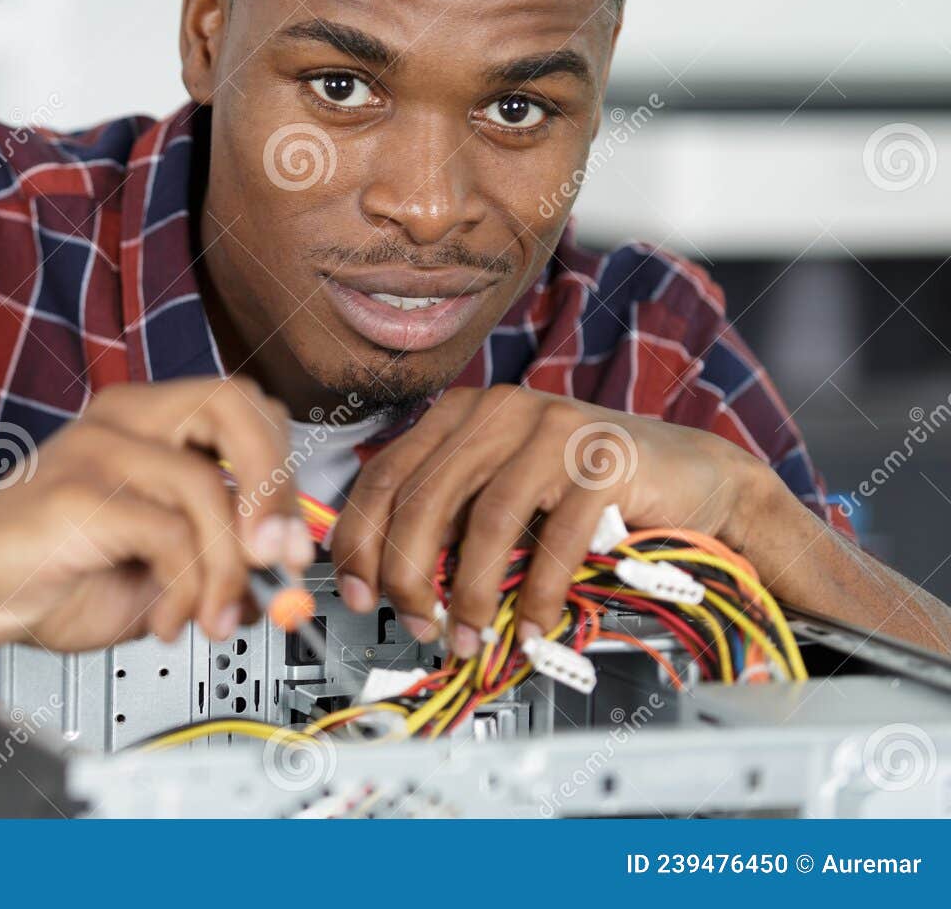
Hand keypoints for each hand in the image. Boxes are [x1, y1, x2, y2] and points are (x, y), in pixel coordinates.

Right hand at [0, 377, 314, 652]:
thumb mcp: (156, 572)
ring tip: (214, 618)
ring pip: (209, 486)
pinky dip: (186, 589)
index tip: (293, 542)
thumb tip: (281, 586)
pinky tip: (171, 620)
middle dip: (276, 488)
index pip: (246, 407)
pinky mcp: (74, 494)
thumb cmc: (45, 572)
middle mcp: (122, 419)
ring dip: (230, 570)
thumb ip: (217, 565)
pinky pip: (169, 534)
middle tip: (281, 558)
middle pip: (235, 406)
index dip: (284, 470)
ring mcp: (95, 449)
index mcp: (146, 421)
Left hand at [330, 385, 766, 655]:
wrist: (692, 478)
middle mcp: (500, 411)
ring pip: (486, 522)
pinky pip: (553, 539)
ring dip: (472, 594)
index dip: (360, 541)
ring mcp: (553, 429)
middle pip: (425, 500)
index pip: (384, 476)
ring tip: (470, 637)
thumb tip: (390, 580)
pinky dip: (536, 595)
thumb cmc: (587, 489)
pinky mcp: (602, 459)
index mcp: (461, 413)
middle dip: (410, 577)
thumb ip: (448, 517)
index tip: (356, 593)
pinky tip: (531, 628)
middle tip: (418, 624)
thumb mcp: (501, 490)